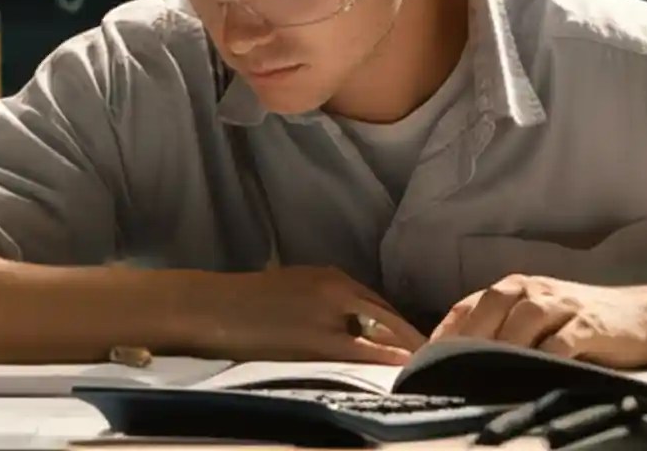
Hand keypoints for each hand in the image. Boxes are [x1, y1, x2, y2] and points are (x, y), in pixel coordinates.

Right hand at [187, 266, 425, 364]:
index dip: (399, 326)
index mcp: (329, 276)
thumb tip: (350, 330)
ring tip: (421, 368)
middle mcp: (336, 288)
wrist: (213, 307)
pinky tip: (401, 369)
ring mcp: (329, 313)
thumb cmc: (245, 303)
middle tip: (434, 358)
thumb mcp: (292, 290)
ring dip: (403, 349)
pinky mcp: (317, 340)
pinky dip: (385, 360)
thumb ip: (324, 304)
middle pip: (387, 315)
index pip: (377, 304)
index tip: (416, 344)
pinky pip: (362, 351)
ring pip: (380, 332)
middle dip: (411, 338)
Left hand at [428, 274, 646, 367]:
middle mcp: (533, 289)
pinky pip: (563, 340)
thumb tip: (453, 360)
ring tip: (484, 370)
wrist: (641, 316)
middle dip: (468, 336)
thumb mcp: (532, 318)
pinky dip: (546, 355)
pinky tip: (533, 372)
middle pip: (492, 305)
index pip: (468, 305)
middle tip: (447, 367)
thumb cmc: (576, 323)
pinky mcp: (590, 326)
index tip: (424, 358)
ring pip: (525, 318)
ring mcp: (562, 305)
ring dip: (504, 344)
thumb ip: (498, 330)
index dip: (445, 332)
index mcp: (513, 288)